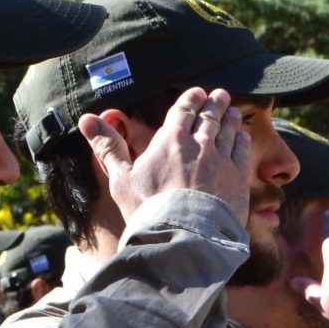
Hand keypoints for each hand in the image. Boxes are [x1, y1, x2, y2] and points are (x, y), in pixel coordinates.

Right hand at [81, 86, 248, 224]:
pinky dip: (241, 141)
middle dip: (214, 103)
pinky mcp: (237, 178)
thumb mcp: (121, 178)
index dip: (191, 99)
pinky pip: (241, 152)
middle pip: (209, 117)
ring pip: (228, 132)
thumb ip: (108, 146)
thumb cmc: (148, 209)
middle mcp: (199, 144)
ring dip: (230, 119)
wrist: (184, 235)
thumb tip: (85, 119)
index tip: (198, 92)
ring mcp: (221, 160)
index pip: (183, 111)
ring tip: (233, 111)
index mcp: (170, 140)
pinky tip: (242, 137)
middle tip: (220, 94)